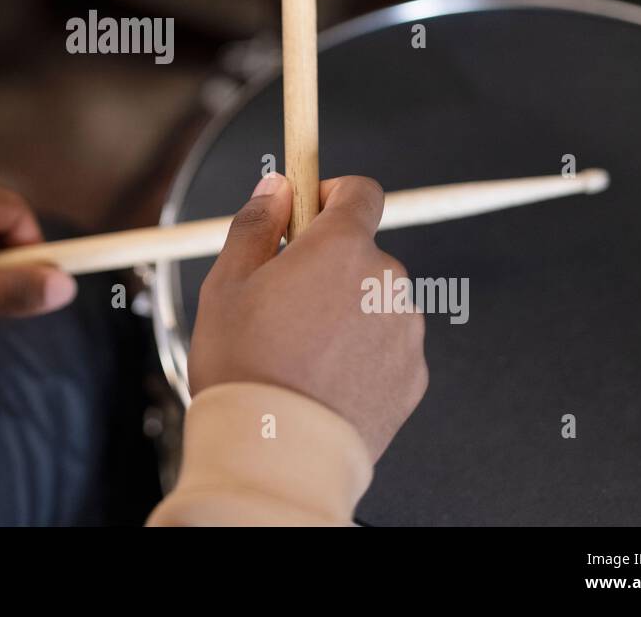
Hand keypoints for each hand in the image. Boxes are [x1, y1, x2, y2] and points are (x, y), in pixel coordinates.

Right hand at [188, 172, 427, 460]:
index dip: (330, 194)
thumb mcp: (227, 282)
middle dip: (328, 266)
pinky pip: (386, 347)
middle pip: (362, 252)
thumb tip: (276, 188)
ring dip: (346, 311)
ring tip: (301, 353)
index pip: (360, 191)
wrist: (276, 453)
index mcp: (341, 247)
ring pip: (374, 301)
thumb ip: (256, 224)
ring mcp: (405, 331)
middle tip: (284, 303)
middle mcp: (385, 281)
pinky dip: (361, 354)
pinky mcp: (414, 376)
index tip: (307, 211)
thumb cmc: (245, 367)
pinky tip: (323, 379)